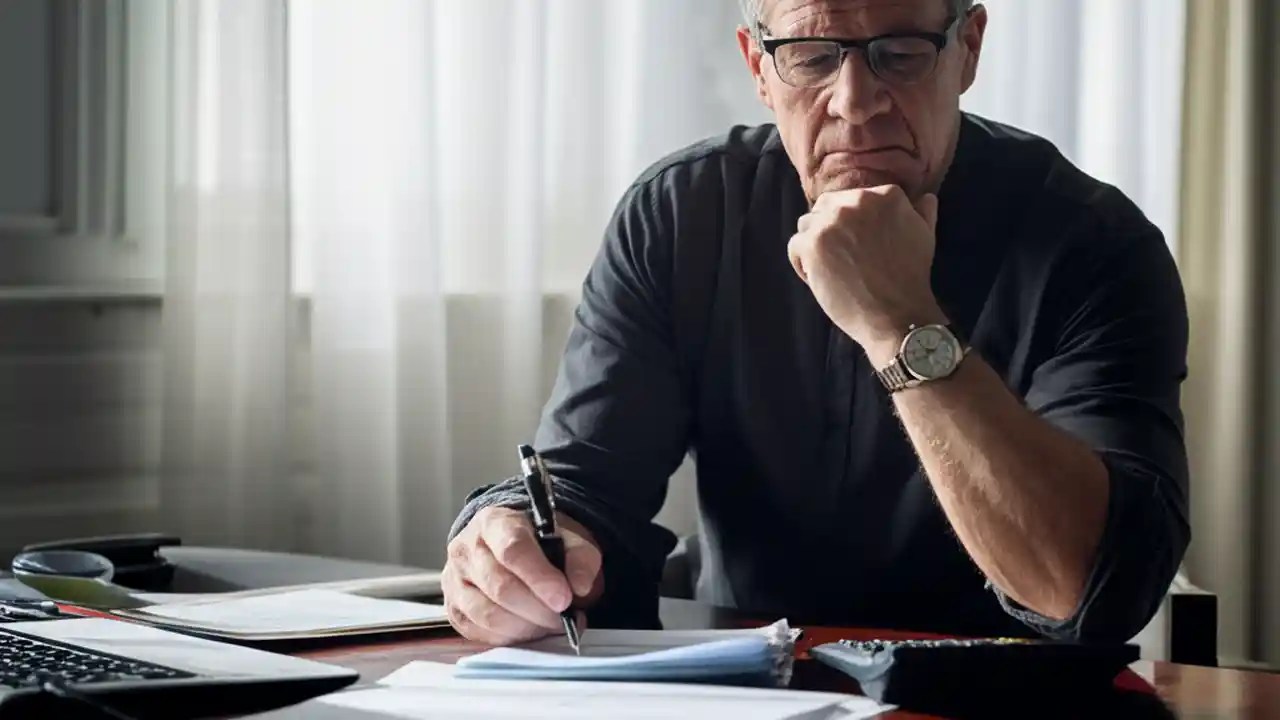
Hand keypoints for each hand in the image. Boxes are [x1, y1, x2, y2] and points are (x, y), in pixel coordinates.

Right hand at [443, 506, 603, 644]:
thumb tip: (581, 586)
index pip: (513, 550)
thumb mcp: (569, 538)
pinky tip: (530, 629)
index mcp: (494, 522)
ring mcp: (455, 581)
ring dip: (527, 628)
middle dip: (539, 610)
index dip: (540, 578)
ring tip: (550, 624)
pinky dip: (511, 638)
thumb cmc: (541, 543)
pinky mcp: (453, 609)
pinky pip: (481, 633)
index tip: (564, 599)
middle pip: (501, 587)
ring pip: (489, 615)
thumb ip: (581, 558)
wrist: (512, 547)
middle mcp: (466, 549)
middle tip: (566, 618)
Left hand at [788, 185, 945, 365]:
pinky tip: (820, 279)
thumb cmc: (911, 277)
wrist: (896, 314)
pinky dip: (803, 263)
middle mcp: (856, 202)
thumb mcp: (925, 236)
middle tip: (842, 256)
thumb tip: (925, 197)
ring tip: (830, 268)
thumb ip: (922, 213)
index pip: (853, 198)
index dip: (852, 222)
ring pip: (808, 224)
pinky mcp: (811, 244)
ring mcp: (831, 222)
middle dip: (831, 228)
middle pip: (827, 206)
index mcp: (885, 195)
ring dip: (815, 244)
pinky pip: (795, 245)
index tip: (860, 243)